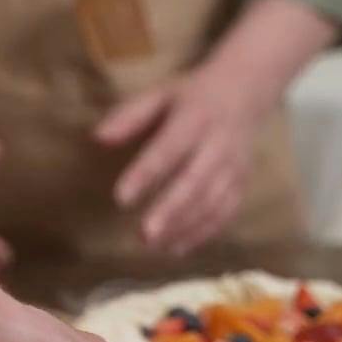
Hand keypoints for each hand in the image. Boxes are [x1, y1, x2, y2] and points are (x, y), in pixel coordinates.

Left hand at [96, 55, 269, 255]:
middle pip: (194, 183)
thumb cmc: (191, 98)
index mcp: (194, 119)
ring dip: (184, 227)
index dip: (145, 174)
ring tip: (154, 246)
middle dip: (170, 211)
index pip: (168, 150)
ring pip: (211, 203)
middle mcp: (217, 145)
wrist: (244, 93)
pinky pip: (224, 214)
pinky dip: (202, 234)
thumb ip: (129, 116)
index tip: (121, 198)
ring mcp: (233, 168)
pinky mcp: (240, 185)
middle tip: (144, 234)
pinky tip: (177, 248)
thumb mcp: (159, 95)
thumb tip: (97, 138)